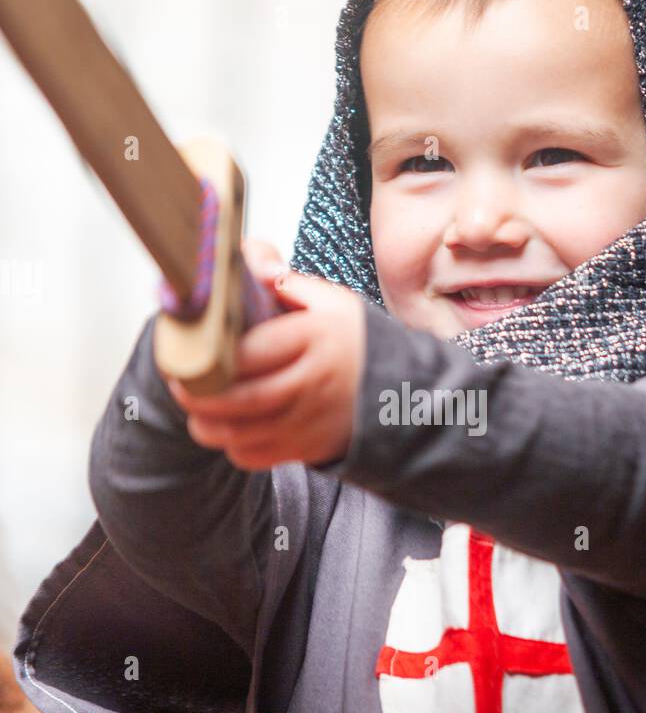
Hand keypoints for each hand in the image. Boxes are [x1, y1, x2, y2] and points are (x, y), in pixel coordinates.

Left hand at [161, 239, 365, 469]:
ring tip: (196, 407)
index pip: (250, 351)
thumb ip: (286, 280)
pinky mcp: (305, 449)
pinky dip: (232, 446)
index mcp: (313, 339)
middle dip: (199, 394)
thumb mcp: (332, 301)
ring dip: (207, 424)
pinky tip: (228, 428)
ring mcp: (307, 421)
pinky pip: (254, 456)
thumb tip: (250, 255)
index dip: (211, 354)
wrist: (399, 392)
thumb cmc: (355, 343)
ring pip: (242, 434)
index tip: (188, 348)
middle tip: (179, 383)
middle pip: (241, 398)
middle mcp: (310, 383)